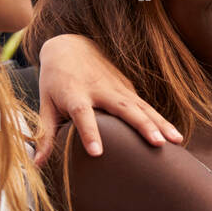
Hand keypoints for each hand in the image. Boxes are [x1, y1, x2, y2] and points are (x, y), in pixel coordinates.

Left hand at [35, 34, 182, 162]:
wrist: (69, 46)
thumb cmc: (54, 80)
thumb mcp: (45, 105)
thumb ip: (45, 135)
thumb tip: (36, 165)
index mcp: (75, 95)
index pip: (82, 115)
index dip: (89, 133)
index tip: (97, 153)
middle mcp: (100, 90)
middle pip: (123, 108)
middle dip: (142, 126)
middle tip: (157, 144)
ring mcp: (117, 87)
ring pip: (142, 106)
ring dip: (159, 123)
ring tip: (175, 142)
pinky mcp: (127, 87)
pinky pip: (146, 106)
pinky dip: (161, 120)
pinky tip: (174, 136)